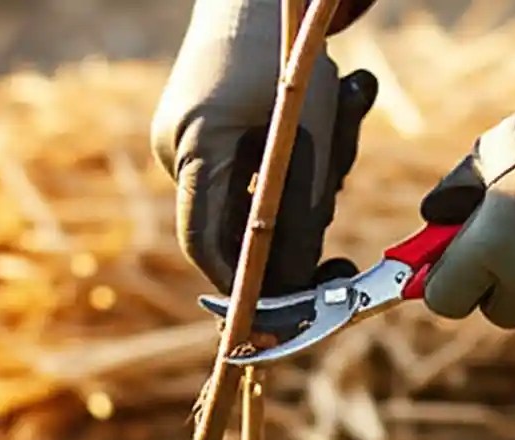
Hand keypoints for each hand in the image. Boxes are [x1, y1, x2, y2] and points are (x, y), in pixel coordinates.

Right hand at [151, 0, 377, 296]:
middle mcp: (177, 150)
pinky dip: (288, 168)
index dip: (241, 284)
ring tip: (337, 121)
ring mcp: (187, 141)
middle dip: (290, 230)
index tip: (284, 308)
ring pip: (247, 201)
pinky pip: (246, 176)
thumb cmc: (289, 56)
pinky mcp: (205, 133)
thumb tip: (301, 285)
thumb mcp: (312, 137)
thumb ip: (305, 214)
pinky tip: (320, 122)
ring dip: (302, 186)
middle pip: (231, 228)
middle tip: (337, 222)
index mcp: (193, 146)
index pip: (203, 244)